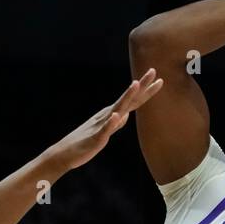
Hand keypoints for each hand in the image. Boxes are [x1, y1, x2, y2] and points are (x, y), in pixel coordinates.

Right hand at [45, 70, 164, 173]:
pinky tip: (116, 116)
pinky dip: (111, 122)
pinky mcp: (96, 137)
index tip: (159, 79)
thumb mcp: (105, 131)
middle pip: (128, 99)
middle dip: (141, 85)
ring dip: (126, 97)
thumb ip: (115, 124)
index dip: (146, 90)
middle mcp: (108, 115)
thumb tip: (125, 116)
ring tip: (136, 84)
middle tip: (153, 71)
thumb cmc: (86, 142)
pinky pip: (104, 130)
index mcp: (112, 114)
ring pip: (117, 109)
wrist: (65, 153)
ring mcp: (102, 125)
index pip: (133, 100)